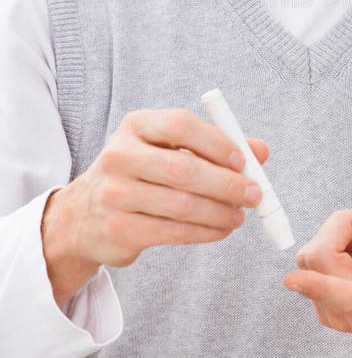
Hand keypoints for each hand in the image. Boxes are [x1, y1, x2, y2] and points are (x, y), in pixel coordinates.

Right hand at [42, 108, 268, 274]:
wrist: (85, 214)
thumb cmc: (141, 173)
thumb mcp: (169, 148)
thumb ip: (215, 146)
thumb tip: (260, 152)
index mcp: (136, 125)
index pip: (180, 125)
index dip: (216, 143)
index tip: (244, 161)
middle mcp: (120, 155)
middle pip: (183, 168)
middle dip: (226, 184)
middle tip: (254, 195)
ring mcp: (115, 193)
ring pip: (181, 205)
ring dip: (219, 212)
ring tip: (239, 216)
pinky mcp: (118, 228)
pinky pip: (173, 232)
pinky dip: (205, 232)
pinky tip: (221, 230)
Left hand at [282, 207, 351, 357]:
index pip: (339, 294)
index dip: (314, 283)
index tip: (291, 278)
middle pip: (318, 260)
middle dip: (338, 227)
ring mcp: (337, 313)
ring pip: (311, 260)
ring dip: (336, 237)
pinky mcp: (330, 306)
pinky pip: (314, 267)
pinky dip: (333, 247)